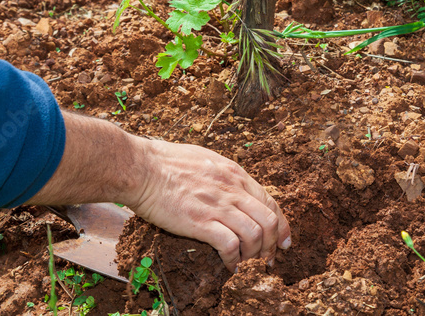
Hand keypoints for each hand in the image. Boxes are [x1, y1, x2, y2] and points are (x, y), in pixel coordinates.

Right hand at [128, 138, 290, 271]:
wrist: (141, 167)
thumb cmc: (166, 162)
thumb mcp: (206, 159)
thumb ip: (223, 175)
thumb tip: (232, 187)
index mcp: (235, 174)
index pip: (270, 202)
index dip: (282, 225)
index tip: (283, 240)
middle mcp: (232, 189)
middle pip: (270, 220)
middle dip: (273, 244)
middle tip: (266, 258)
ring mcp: (218, 205)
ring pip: (256, 235)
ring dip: (254, 253)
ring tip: (244, 261)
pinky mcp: (201, 222)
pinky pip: (230, 245)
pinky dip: (234, 260)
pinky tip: (228, 266)